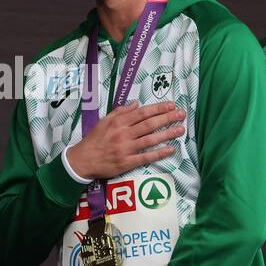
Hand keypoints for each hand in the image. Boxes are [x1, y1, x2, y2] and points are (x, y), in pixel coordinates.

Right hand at [67, 101, 185, 180]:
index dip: (158, 108)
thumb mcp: (104, 121)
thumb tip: (137, 103)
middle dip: (167, 118)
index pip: (142, 113)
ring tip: (181, 130)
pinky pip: (146, 157)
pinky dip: (159, 153)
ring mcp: (126, 148)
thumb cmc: (95, 139)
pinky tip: (171, 149)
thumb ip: (121, 111)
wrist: (83, 160)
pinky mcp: (127, 162)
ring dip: (167, 134)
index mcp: (118, 122)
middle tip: (182, 114)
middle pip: (149, 124)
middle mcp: (123, 134)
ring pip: (150, 139)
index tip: (172, 105)